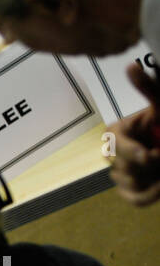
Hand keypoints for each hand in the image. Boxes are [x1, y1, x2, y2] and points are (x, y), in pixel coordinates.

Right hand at [108, 63, 159, 205]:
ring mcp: (120, 174)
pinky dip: (152, 194)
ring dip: (152, 174)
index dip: (132, 151)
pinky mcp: (131, 191)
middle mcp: (113, 155)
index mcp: (116, 133)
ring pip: (131, 181)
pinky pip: (137, 199)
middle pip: (124, 166)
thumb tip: (129, 66)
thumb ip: (148, 87)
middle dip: (148, 162)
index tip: (148, 154)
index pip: (115, 145)